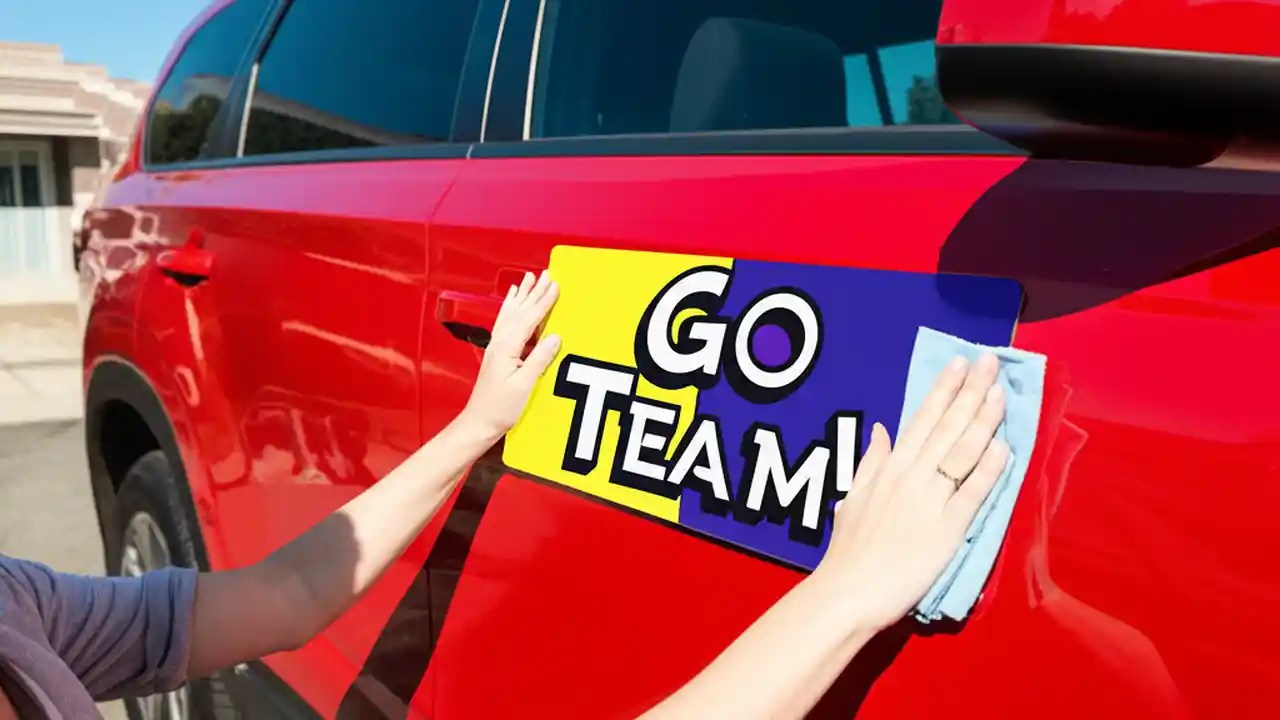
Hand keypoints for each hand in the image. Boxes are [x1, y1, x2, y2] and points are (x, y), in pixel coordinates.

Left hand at [460, 271, 560, 441]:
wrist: (479, 422)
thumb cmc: (501, 408)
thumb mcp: (525, 385)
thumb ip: (539, 359)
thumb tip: (555, 336)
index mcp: (508, 347)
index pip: (530, 318)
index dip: (544, 301)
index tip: (555, 285)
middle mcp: (500, 342)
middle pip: (519, 311)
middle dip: (534, 292)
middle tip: (546, 274)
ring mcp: (496, 347)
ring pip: (510, 314)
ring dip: (521, 296)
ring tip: (527, 280)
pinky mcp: (497, 353)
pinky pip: (504, 322)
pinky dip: (510, 309)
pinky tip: (511, 304)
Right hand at [815, 353, 1009, 630]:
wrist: (849, 591)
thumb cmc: (849, 551)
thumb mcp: (852, 497)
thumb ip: (870, 463)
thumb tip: (882, 430)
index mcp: (889, 467)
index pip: (922, 418)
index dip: (944, 389)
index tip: (960, 362)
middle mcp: (911, 475)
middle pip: (947, 425)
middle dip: (971, 391)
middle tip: (990, 360)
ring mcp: (931, 500)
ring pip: (962, 451)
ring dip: (984, 419)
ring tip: (1001, 392)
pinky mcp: (948, 529)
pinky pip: (973, 492)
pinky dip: (989, 468)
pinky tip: (1005, 446)